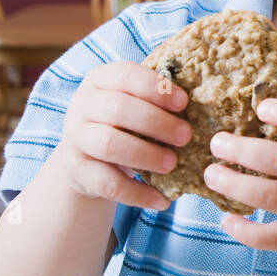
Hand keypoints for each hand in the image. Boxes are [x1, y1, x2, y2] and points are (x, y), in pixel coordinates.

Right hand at [57, 59, 191, 210]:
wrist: (81, 160)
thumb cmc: (119, 125)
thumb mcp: (130, 104)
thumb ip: (154, 101)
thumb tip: (200, 108)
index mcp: (99, 81)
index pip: (125, 75)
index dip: (155, 87)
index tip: (184, 102)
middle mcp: (82, 105)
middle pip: (118, 109)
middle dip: (157, 122)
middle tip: (186, 136)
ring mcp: (76, 139)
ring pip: (109, 145)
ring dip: (146, 155)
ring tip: (172, 163)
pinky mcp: (76, 171)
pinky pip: (108, 183)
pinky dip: (138, 193)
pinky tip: (162, 200)